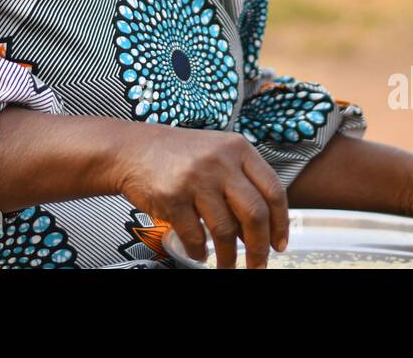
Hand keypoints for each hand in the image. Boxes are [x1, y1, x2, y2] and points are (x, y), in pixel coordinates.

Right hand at [113, 123, 288, 268]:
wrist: (131, 149)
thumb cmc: (176, 155)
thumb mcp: (217, 153)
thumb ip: (240, 181)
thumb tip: (260, 229)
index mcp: (238, 148)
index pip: (273, 190)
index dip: (280, 223)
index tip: (279, 243)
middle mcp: (220, 161)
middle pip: (255, 213)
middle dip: (260, 247)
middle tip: (258, 264)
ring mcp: (196, 178)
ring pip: (225, 230)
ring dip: (229, 257)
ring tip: (227, 265)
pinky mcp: (173, 197)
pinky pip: (195, 236)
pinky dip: (199, 251)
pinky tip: (199, 252)